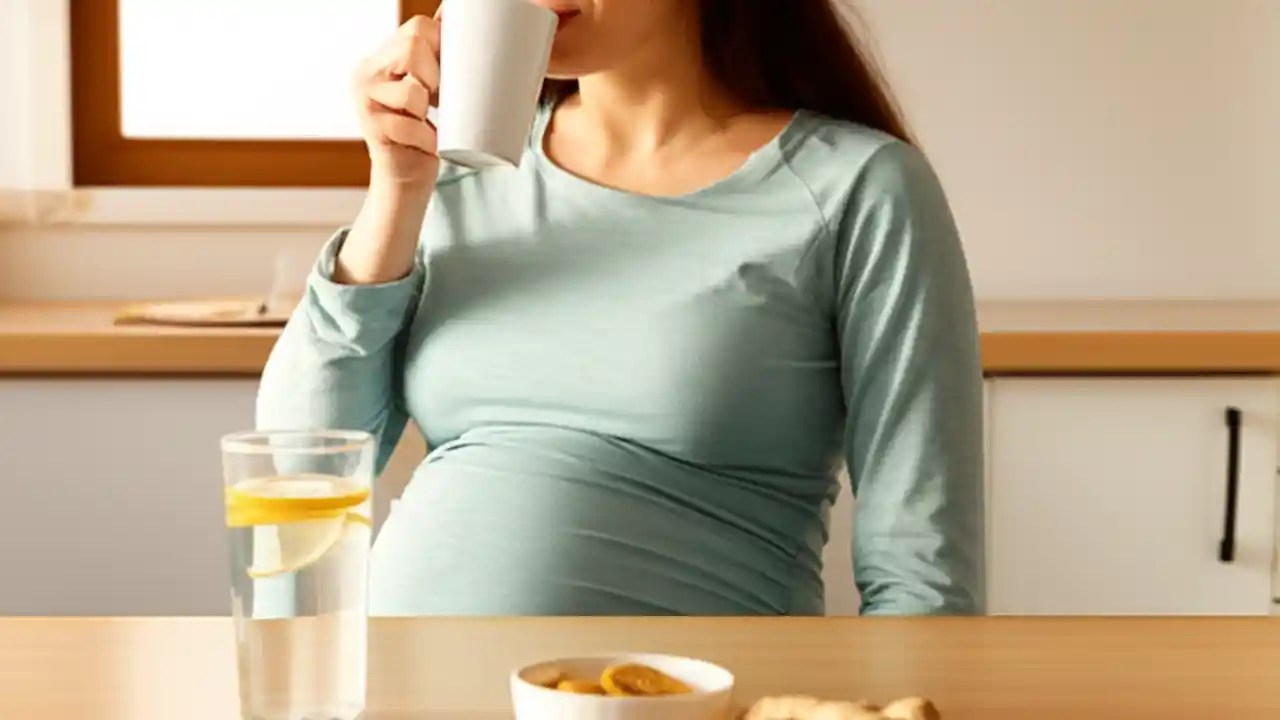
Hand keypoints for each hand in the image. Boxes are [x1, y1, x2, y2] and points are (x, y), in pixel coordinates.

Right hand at [352, 14, 441, 190]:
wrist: (406, 181)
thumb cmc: (423, 135)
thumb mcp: (428, 90)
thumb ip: (433, 58)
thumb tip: (454, 13)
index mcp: (380, 59)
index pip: (418, 28)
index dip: (442, 48)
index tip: (443, 76)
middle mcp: (365, 73)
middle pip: (414, 46)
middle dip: (435, 76)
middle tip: (434, 101)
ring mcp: (365, 100)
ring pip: (414, 90)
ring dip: (428, 113)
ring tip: (423, 123)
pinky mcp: (372, 128)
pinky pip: (412, 125)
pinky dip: (426, 139)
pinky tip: (423, 144)